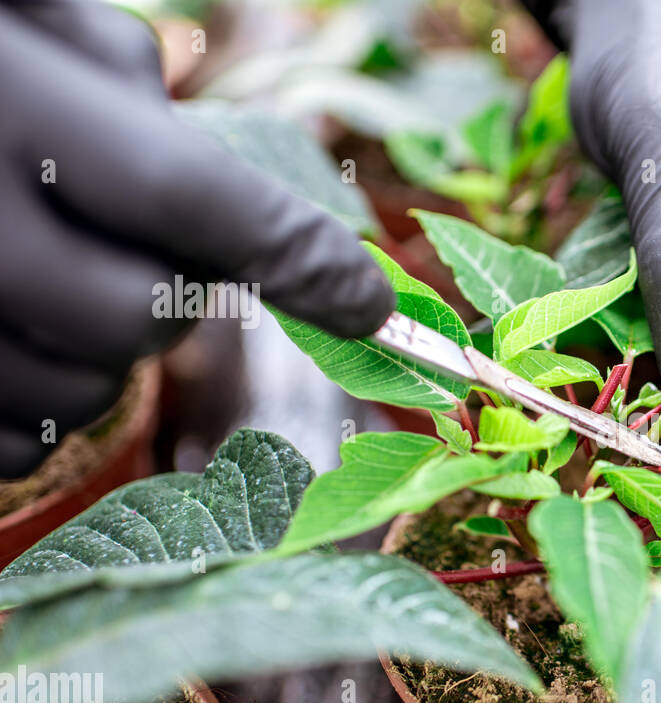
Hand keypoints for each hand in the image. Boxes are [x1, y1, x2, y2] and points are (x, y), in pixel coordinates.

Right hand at [0, 0, 393, 477]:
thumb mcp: (10, 6)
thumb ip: (100, 61)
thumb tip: (197, 148)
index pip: (188, 200)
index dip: (296, 255)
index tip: (367, 297)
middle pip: (139, 318)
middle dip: (175, 295)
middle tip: (151, 252)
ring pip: (78, 390)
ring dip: (103, 350)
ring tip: (53, 275)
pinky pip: (9, 444)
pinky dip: (36, 406)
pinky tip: (13, 337)